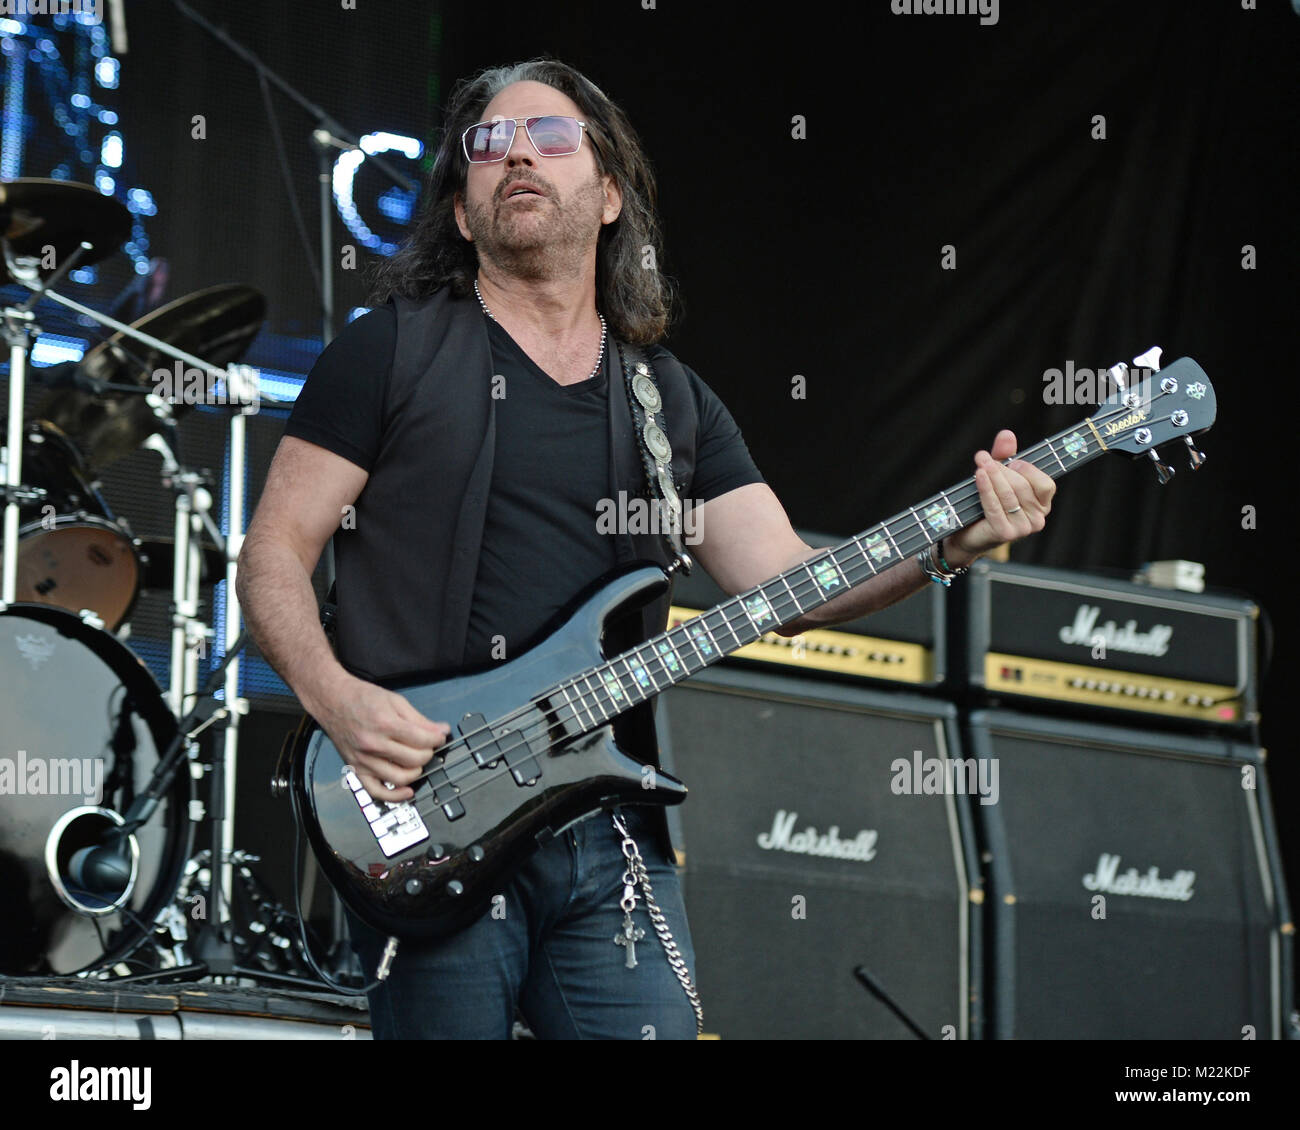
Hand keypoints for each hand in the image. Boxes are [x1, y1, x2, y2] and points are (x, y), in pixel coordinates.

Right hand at [309, 673, 449, 801]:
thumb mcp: (395, 701)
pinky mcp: (356, 769)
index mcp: (385, 723)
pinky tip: (407, 791)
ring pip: (400, 777)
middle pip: (414, 759)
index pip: (422, 740)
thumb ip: (419, 719)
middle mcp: (373, 744)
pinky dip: (394, 796)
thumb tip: (441, 730)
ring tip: (419, 762)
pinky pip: (376, 791)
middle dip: (429, 753)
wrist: (332, 700)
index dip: (437, 739)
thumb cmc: (361, 698)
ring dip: (417, 771)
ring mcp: (364, 759)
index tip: (440, 736)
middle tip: (429, 747)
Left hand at [944, 429, 1055, 565]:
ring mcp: (1022, 529)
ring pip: (1009, 494)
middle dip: (1002, 469)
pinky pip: (995, 505)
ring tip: (980, 462)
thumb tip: (1007, 434)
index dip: (1028, 470)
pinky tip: (978, 476)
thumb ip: (1004, 456)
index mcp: (1042, 505)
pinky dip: (986, 488)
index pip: (1046, 484)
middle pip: (1023, 486)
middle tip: (984, 458)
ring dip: (993, 476)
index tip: (1011, 461)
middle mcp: (1037, 519)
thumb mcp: (998, 476)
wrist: (967, 535)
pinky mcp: (1005, 534)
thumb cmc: (986, 504)